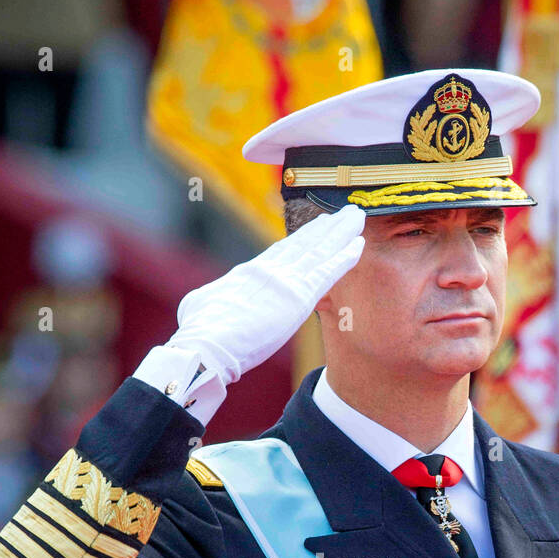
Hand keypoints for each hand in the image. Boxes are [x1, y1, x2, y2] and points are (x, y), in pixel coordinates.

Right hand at [169, 204, 365, 385]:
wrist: (207, 344)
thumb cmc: (199, 332)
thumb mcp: (202, 306)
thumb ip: (215, 298)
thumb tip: (210, 302)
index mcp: (248, 274)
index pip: (280, 252)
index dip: (301, 238)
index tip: (317, 226)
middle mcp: (269, 271)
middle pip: (303, 244)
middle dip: (325, 228)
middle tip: (343, 213)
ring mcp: (284, 281)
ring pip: (319, 251)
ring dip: (341, 233)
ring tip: (357, 217)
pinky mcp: (298, 296)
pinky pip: (328, 272)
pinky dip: (344, 258)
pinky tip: (359, 245)